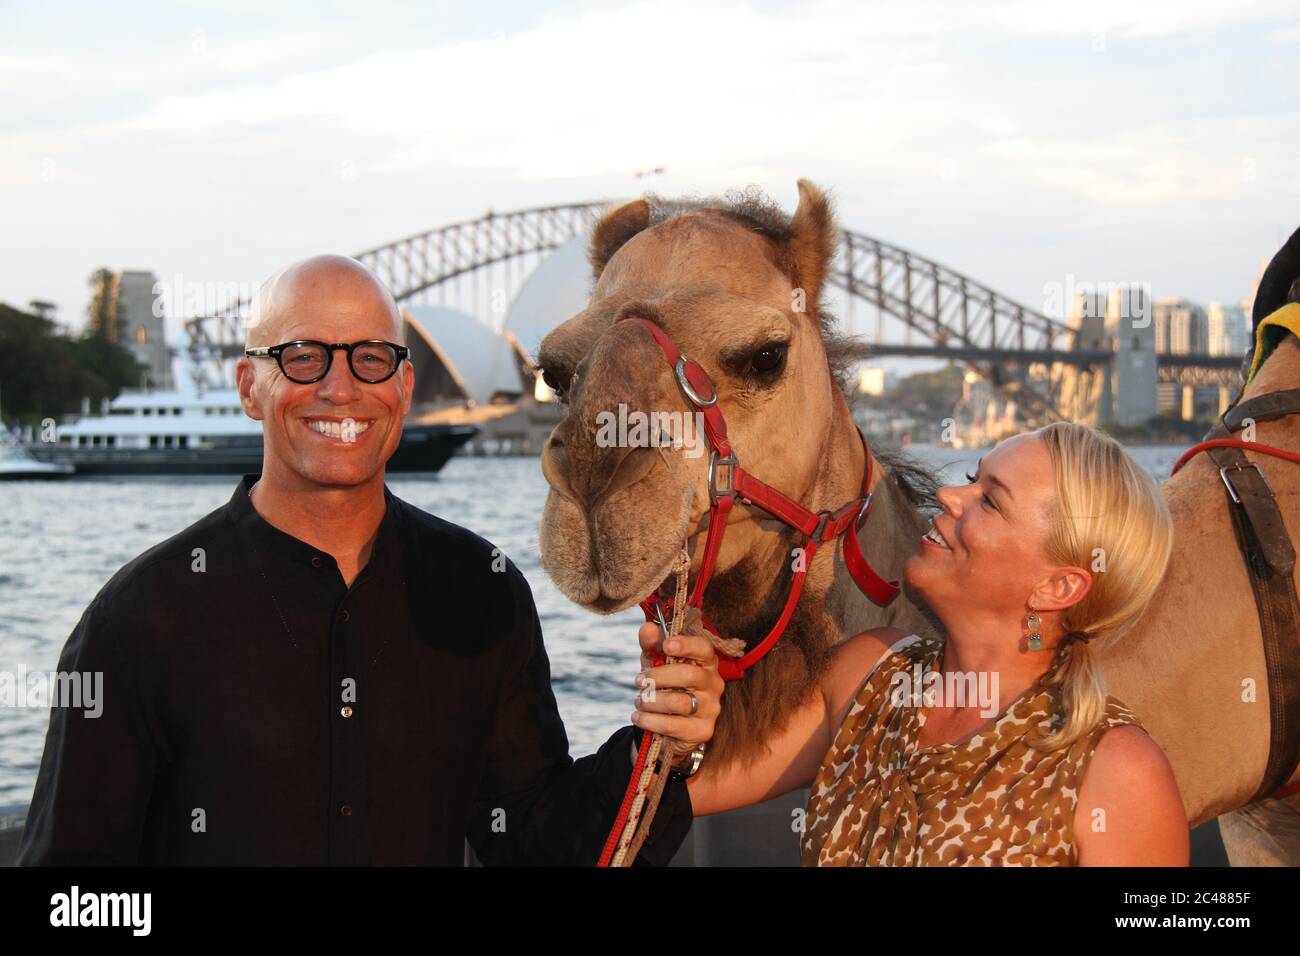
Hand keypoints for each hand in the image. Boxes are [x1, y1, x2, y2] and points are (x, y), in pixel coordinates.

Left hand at [632, 622, 724, 764]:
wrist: (669, 724)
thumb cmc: (665, 686)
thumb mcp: (656, 663)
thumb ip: (652, 645)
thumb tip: (648, 627)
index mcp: (706, 663)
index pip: (704, 649)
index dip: (686, 645)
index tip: (666, 645)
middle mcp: (714, 684)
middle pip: (688, 675)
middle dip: (658, 677)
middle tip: (638, 681)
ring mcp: (711, 708)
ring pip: (678, 702)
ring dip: (651, 701)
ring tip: (639, 701)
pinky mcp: (703, 730)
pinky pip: (672, 725)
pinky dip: (650, 721)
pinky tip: (638, 717)